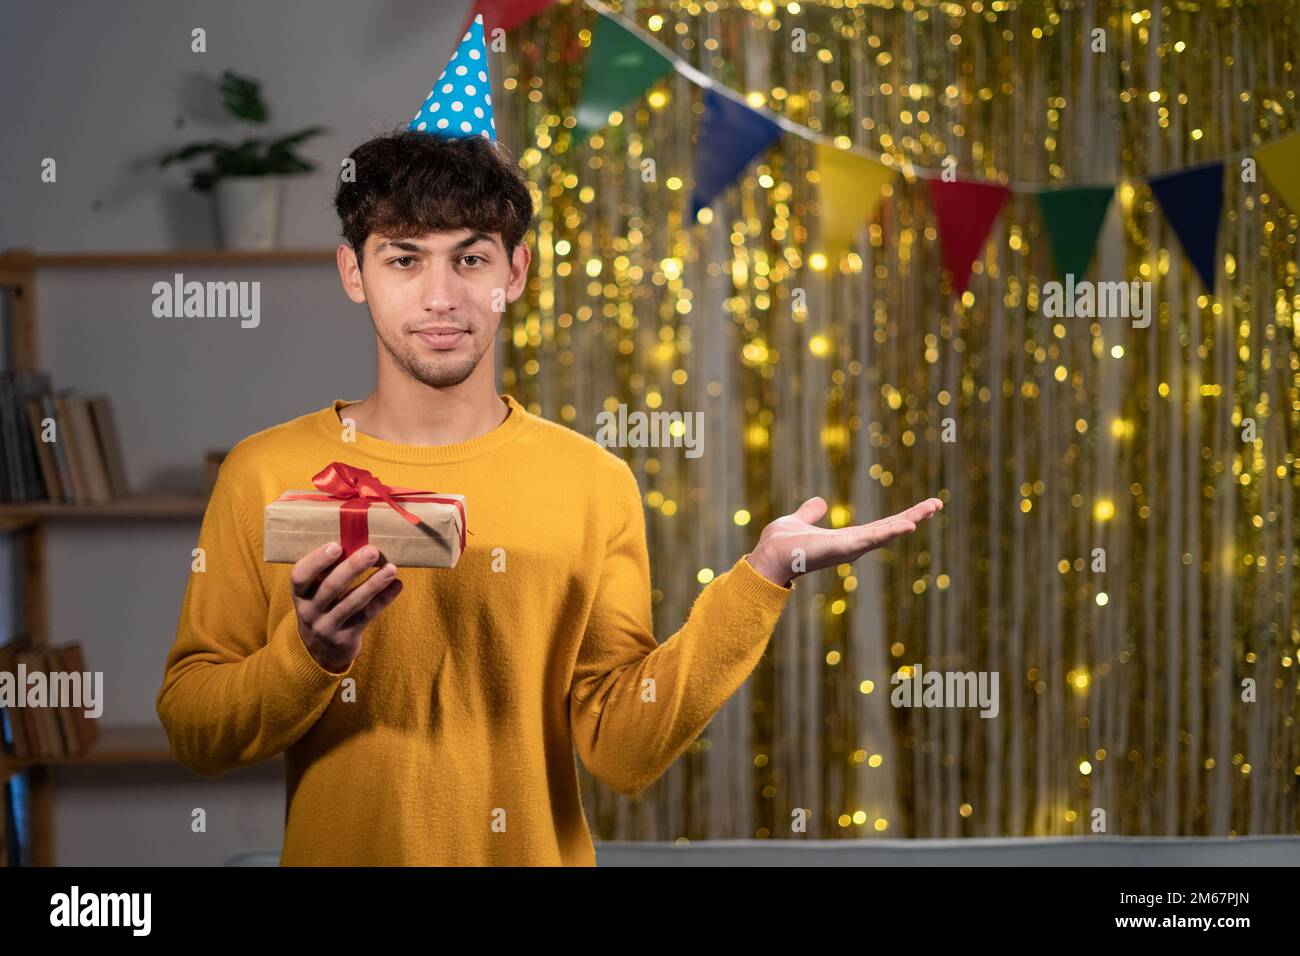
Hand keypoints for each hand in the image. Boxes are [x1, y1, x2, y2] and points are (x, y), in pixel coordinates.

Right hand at [290, 543, 402, 672]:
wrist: (320, 650)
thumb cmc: (322, 606)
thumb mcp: (315, 592)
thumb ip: (327, 571)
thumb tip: (357, 537)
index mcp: (300, 593)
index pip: (301, 575)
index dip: (317, 560)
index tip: (336, 545)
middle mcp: (309, 611)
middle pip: (331, 587)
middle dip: (353, 567)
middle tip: (372, 551)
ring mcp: (327, 626)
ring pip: (353, 602)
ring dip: (374, 583)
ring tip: (392, 568)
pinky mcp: (346, 638)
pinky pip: (367, 616)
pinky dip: (383, 599)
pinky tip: (397, 585)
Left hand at [747, 496, 943, 586]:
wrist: (769, 556)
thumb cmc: (781, 543)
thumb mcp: (800, 520)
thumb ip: (811, 512)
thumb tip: (820, 502)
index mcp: (846, 538)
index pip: (880, 526)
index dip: (900, 517)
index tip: (921, 508)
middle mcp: (853, 545)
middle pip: (889, 528)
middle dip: (914, 516)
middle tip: (937, 503)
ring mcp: (850, 548)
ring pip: (885, 532)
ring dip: (908, 520)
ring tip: (930, 508)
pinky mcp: (843, 548)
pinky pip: (871, 538)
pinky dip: (890, 532)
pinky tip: (908, 524)